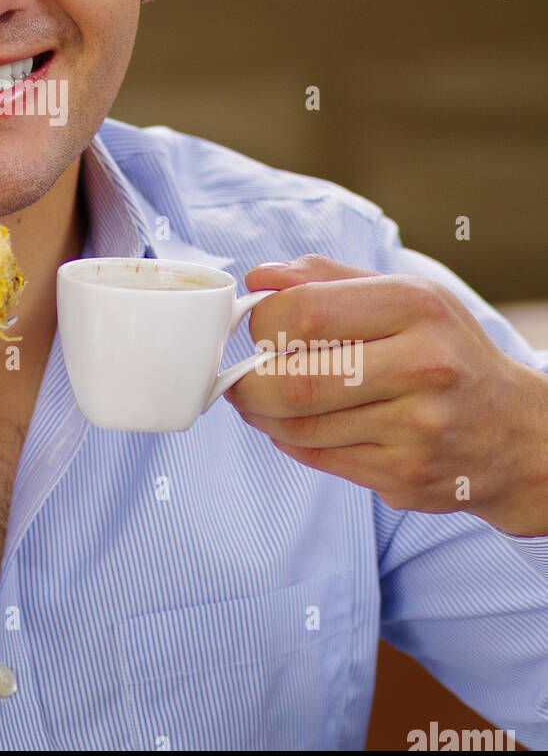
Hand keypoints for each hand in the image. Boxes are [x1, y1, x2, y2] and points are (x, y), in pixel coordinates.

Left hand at [224, 256, 547, 536]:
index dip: (261, 323)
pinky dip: (291, 442)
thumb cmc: (447, 352)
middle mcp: (423, 368)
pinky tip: (298, 425)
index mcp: (416, 308)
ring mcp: (417, 430)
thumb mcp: (404, 296)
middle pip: (293, 381)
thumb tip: (259, 278)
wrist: (516, 434)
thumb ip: (327, 279)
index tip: (256, 328)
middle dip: (247, 382)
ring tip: (262, 400)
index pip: (304, 313)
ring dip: (262, 415)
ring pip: (298, 428)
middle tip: (240, 377)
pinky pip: (318, 459)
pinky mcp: (406, 478)